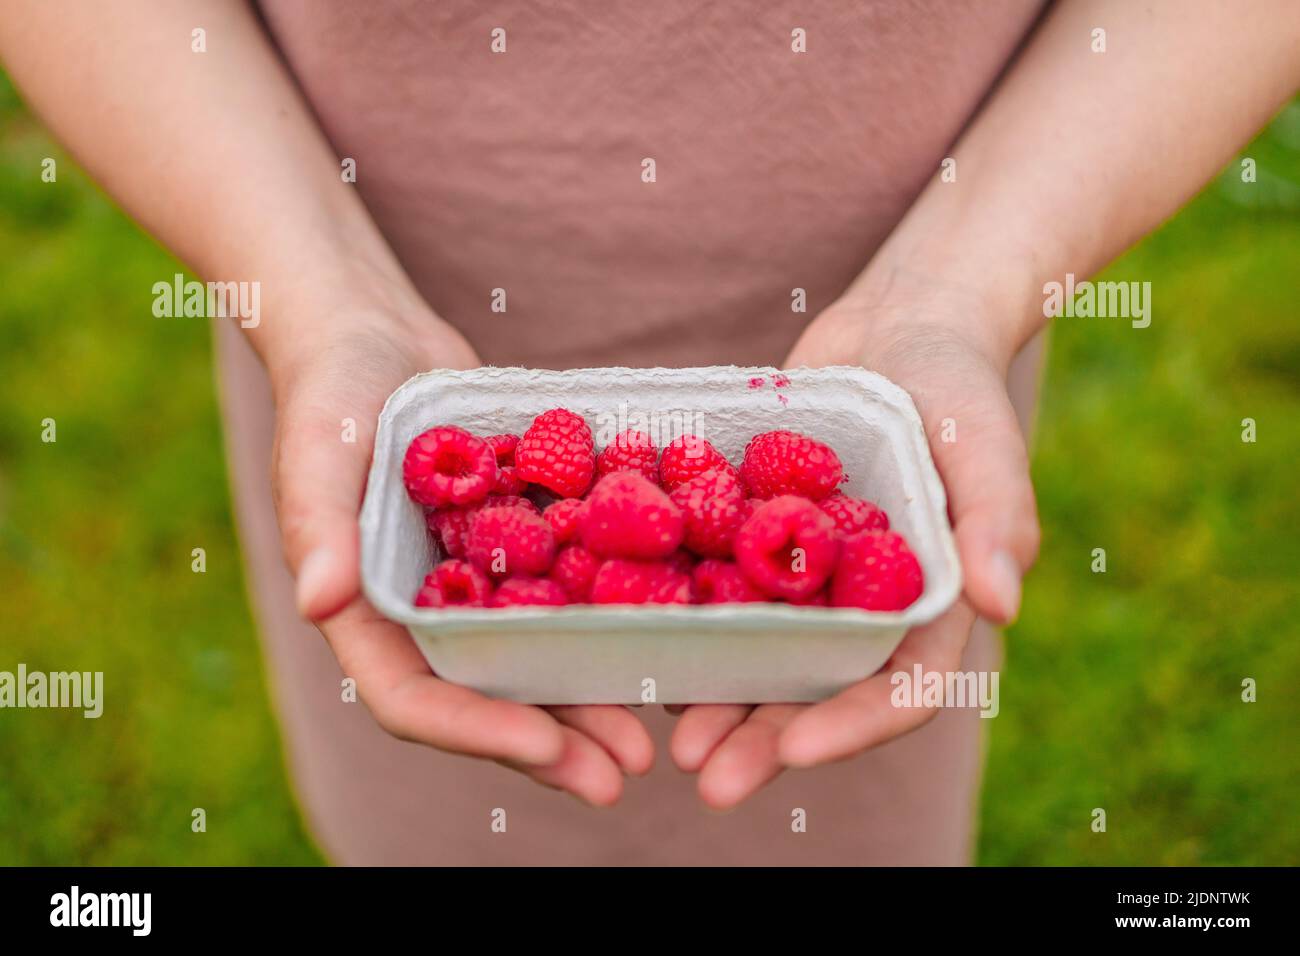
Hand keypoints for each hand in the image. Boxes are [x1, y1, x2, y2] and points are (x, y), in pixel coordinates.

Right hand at [270, 305, 653, 804]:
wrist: (377, 336)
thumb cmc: (333, 387)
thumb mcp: (320, 446)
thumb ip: (318, 523)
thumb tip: (321, 603)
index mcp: (365, 611)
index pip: (412, 697)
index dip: (478, 731)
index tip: (550, 749)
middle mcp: (420, 614)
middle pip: (486, 697)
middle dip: (554, 741)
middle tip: (628, 772)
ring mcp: (469, 587)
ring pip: (532, 660)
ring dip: (589, 700)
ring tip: (657, 732)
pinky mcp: (511, 550)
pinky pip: (558, 599)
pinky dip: (603, 624)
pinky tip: (664, 641)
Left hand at [671, 295, 1039, 808]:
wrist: (895, 325)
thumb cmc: (955, 379)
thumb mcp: (981, 438)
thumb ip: (996, 516)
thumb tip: (1005, 607)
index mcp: (931, 604)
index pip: (902, 688)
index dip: (851, 728)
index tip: (794, 752)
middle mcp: (867, 606)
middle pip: (818, 691)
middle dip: (763, 738)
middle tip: (701, 775)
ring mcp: (811, 578)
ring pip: (762, 656)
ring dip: (716, 698)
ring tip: (661, 728)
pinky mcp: (761, 538)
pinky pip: (722, 591)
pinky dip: (686, 621)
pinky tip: (634, 642)